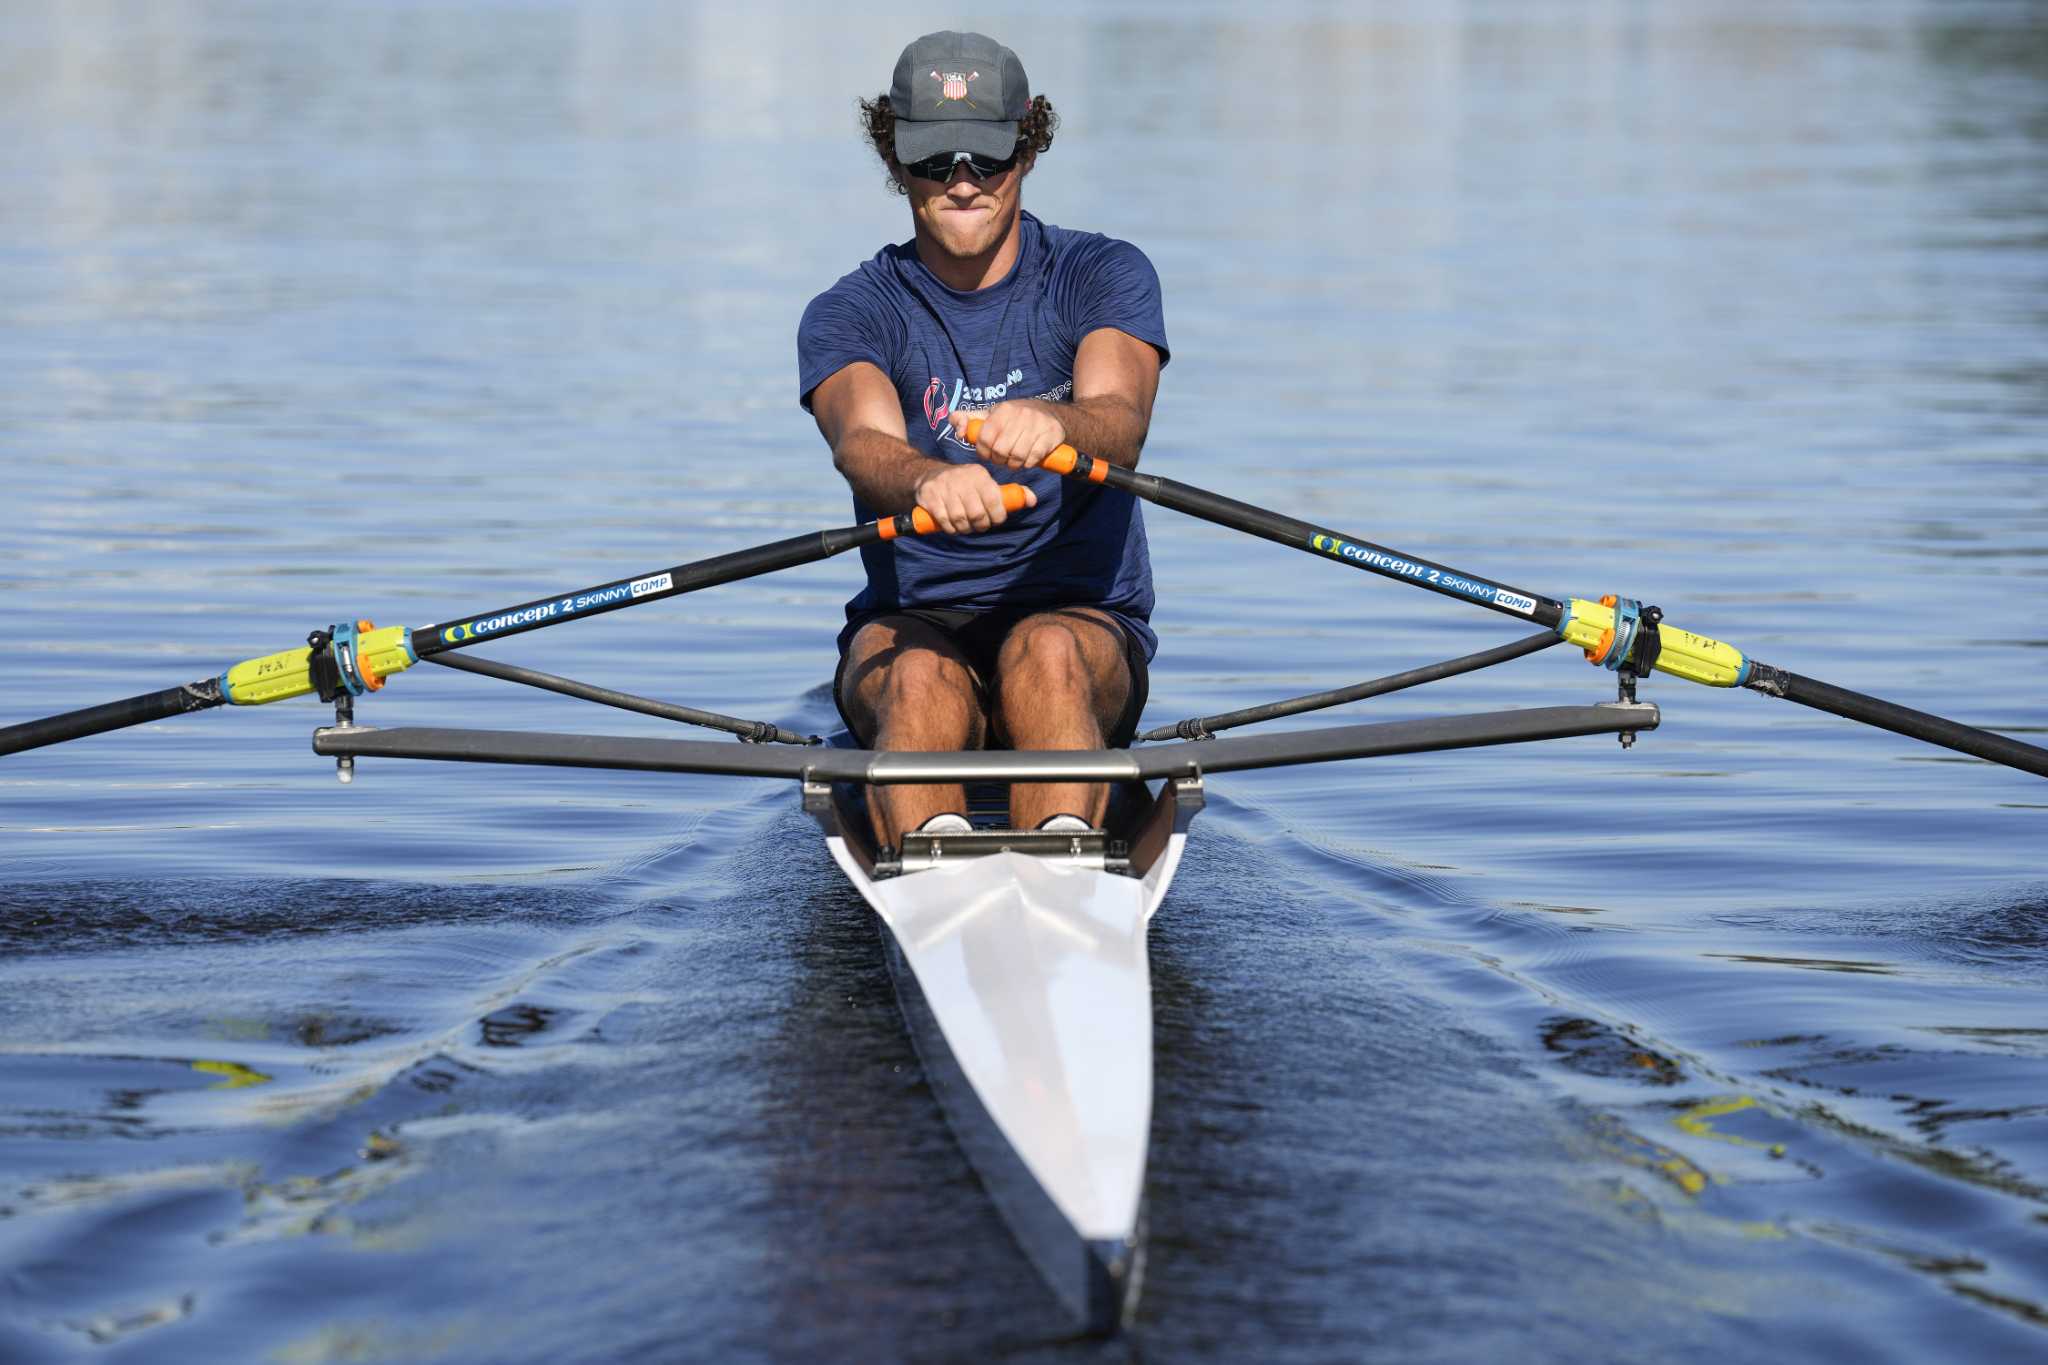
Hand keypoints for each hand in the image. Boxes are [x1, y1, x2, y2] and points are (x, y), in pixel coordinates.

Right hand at [912, 461, 1036, 534]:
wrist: (929, 475)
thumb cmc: (965, 483)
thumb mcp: (985, 483)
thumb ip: (1008, 493)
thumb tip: (1033, 500)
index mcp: (979, 475)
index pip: (994, 500)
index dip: (997, 517)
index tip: (994, 521)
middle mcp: (962, 479)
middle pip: (977, 513)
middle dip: (981, 525)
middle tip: (980, 526)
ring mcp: (944, 488)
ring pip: (960, 519)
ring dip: (965, 529)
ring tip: (967, 527)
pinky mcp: (930, 497)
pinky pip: (944, 520)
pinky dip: (951, 528)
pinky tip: (954, 527)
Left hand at [950, 401, 1066, 470]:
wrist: (1051, 415)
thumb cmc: (1014, 418)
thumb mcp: (991, 414)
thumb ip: (968, 418)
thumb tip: (956, 426)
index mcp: (1003, 409)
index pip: (985, 438)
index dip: (983, 451)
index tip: (987, 454)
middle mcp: (1021, 415)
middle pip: (1000, 450)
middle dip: (998, 460)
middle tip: (1001, 459)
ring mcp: (1037, 425)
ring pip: (1017, 456)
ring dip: (1012, 464)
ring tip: (1012, 460)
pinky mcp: (1050, 436)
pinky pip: (1032, 459)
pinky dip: (1027, 464)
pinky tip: (1026, 459)